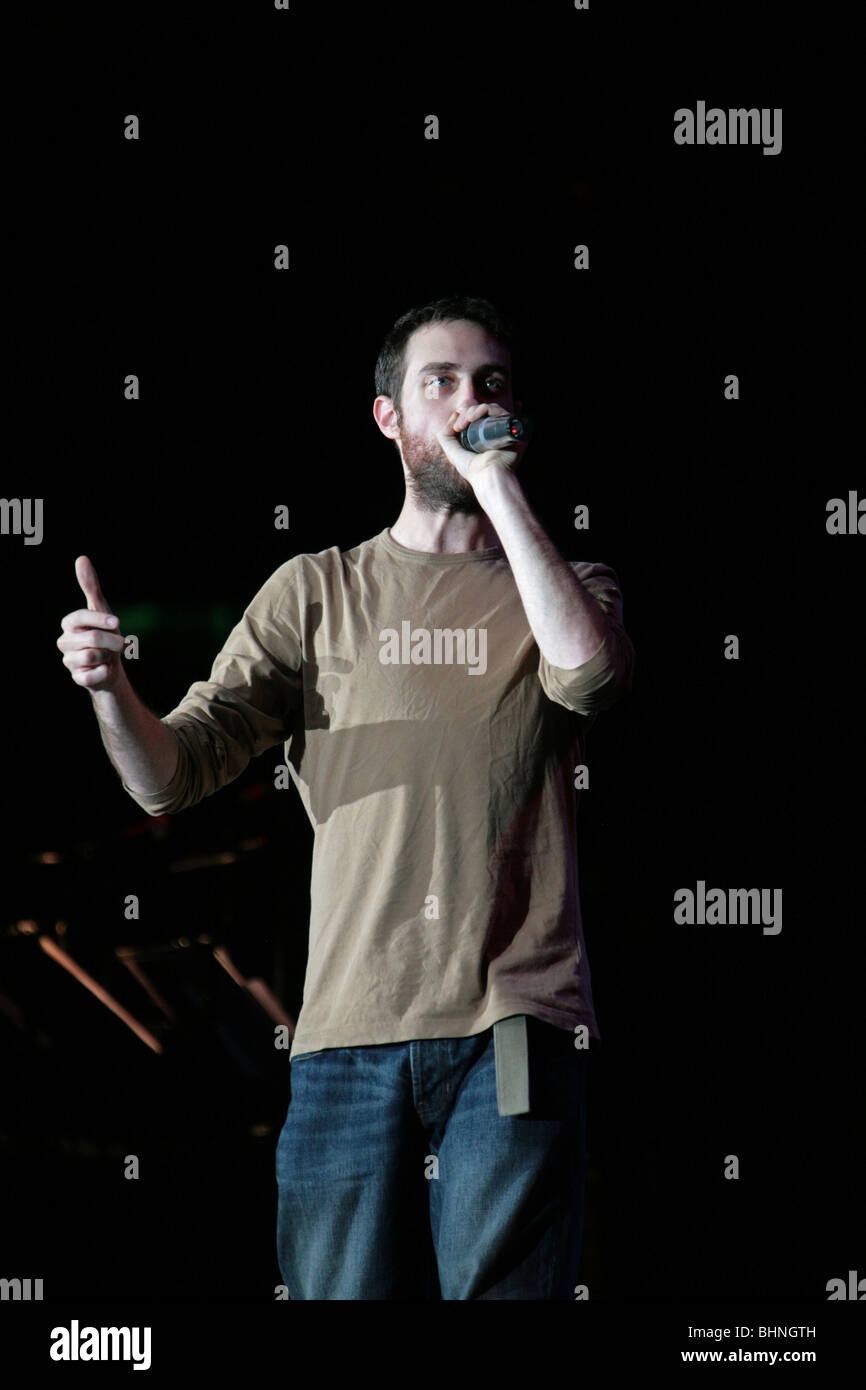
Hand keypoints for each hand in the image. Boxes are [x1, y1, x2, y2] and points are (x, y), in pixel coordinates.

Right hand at [57, 556, 125, 691]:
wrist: (110, 667)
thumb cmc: (105, 635)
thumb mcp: (101, 609)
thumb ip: (90, 587)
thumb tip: (81, 558)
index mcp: (69, 624)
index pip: (80, 617)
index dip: (100, 619)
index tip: (117, 622)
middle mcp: (65, 642)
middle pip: (92, 638)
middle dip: (113, 641)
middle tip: (122, 643)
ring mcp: (69, 661)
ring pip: (91, 657)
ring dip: (108, 656)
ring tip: (108, 656)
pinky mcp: (77, 678)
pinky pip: (92, 676)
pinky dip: (104, 672)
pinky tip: (105, 670)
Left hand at [435, 402, 525, 489]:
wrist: (487, 476)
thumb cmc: (472, 469)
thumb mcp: (452, 451)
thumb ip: (445, 435)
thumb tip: (455, 414)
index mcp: (483, 436)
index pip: (476, 416)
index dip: (465, 415)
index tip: (456, 427)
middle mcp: (495, 431)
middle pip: (482, 411)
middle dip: (467, 413)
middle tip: (459, 426)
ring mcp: (504, 430)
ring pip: (490, 409)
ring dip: (475, 410)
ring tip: (467, 420)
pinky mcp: (511, 429)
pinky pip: (500, 411)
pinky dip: (486, 409)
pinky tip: (474, 417)